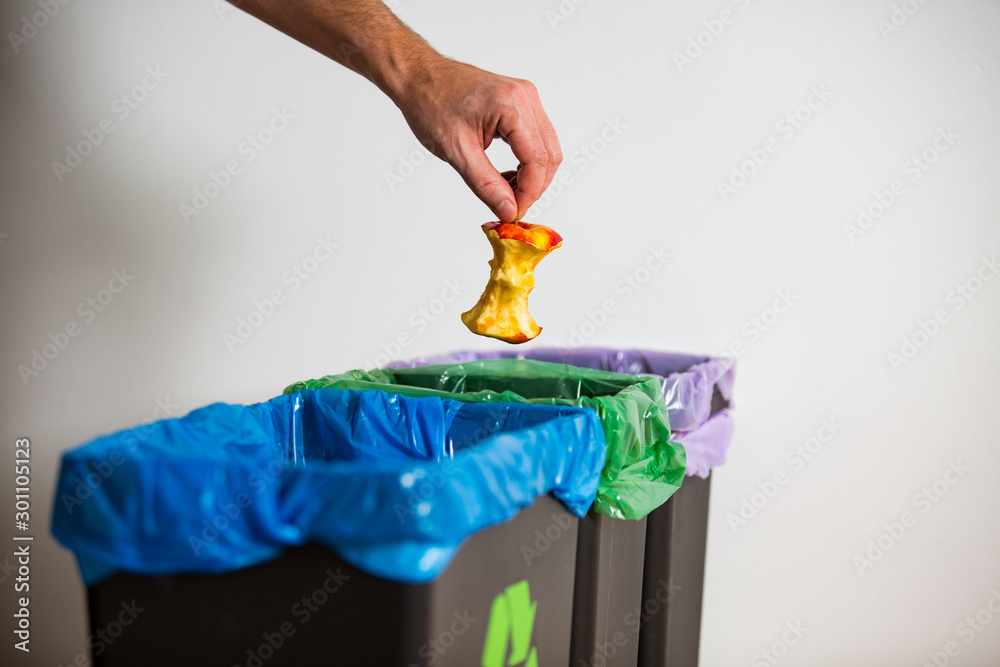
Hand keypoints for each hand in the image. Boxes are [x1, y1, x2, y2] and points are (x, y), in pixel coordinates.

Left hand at [392, 57, 561, 221]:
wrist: (419, 78)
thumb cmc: (431, 104)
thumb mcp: (457, 152)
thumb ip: (486, 185)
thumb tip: (508, 210)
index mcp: (511, 105)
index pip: (537, 160)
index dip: (529, 192)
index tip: (513, 212)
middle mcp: (525, 97)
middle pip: (549, 155)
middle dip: (534, 187)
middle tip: (510, 206)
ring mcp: (526, 97)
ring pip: (547, 148)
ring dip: (532, 176)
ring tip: (505, 191)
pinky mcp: (521, 102)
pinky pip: (537, 138)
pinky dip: (528, 161)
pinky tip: (507, 174)